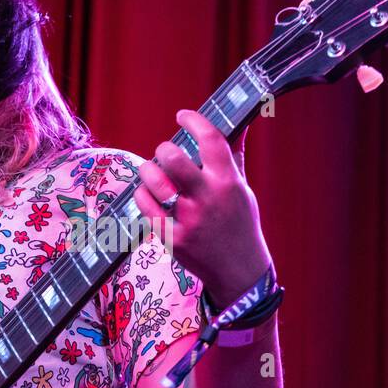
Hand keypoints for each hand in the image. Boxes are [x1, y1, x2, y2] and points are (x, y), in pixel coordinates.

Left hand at [134, 109, 271, 308]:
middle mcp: (208, 199)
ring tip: (153, 173)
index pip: (210, 139)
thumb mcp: (243, 188)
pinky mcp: (173, 238)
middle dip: (164, 148)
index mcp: (228, 182)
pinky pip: (145, 206)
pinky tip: (150, 195)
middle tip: (165, 153)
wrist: (239, 271)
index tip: (183, 116)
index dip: (193, 120)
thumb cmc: (240, 223)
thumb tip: (239, 122)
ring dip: (148, 171)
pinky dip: (144, 196)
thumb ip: (234, 154)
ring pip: (153, 181)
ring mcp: (188, 220)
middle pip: (173, 158)